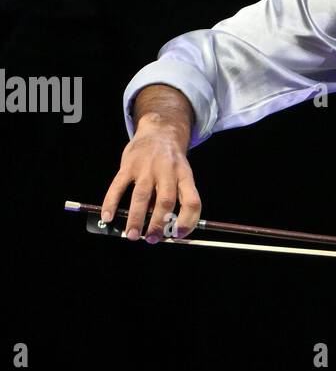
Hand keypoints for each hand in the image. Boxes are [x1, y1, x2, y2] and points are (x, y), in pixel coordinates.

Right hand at [100, 119, 201, 242]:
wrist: (160, 131)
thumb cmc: (171, 163)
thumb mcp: (180, 176)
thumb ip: (174, 199)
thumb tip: (162, 229)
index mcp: (184, 177)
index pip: (192, 202)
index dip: (188, 221)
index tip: (178, 235)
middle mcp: (168, 172)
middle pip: (166, 201)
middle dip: (159, 224)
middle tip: (152, 239)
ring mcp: (147, 167)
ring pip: (142, 196)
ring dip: (136, 218)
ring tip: (133, 235)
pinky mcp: (128, 165)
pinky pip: (118, 186)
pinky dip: (112, 202)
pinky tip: (108, 217)